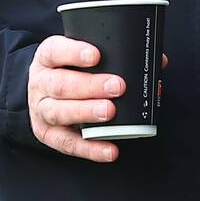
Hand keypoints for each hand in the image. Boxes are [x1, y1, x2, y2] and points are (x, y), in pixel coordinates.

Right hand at [28, 36, 167, 160]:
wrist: (42, 93)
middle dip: (90, 86)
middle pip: (60, 85)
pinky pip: (67, 144)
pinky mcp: (48, 135)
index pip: (55, 51)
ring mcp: (41, 110)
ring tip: (110, 112)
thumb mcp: (80, 55)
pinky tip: (110, 149)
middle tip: (117, 86)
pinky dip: (89, 149)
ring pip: (59, 113)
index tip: (97, 55)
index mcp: (47, 58)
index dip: (74, 53)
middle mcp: (40, 83)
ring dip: (86, 113)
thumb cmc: (69, 70)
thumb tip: (158, 61)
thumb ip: (114, 55)